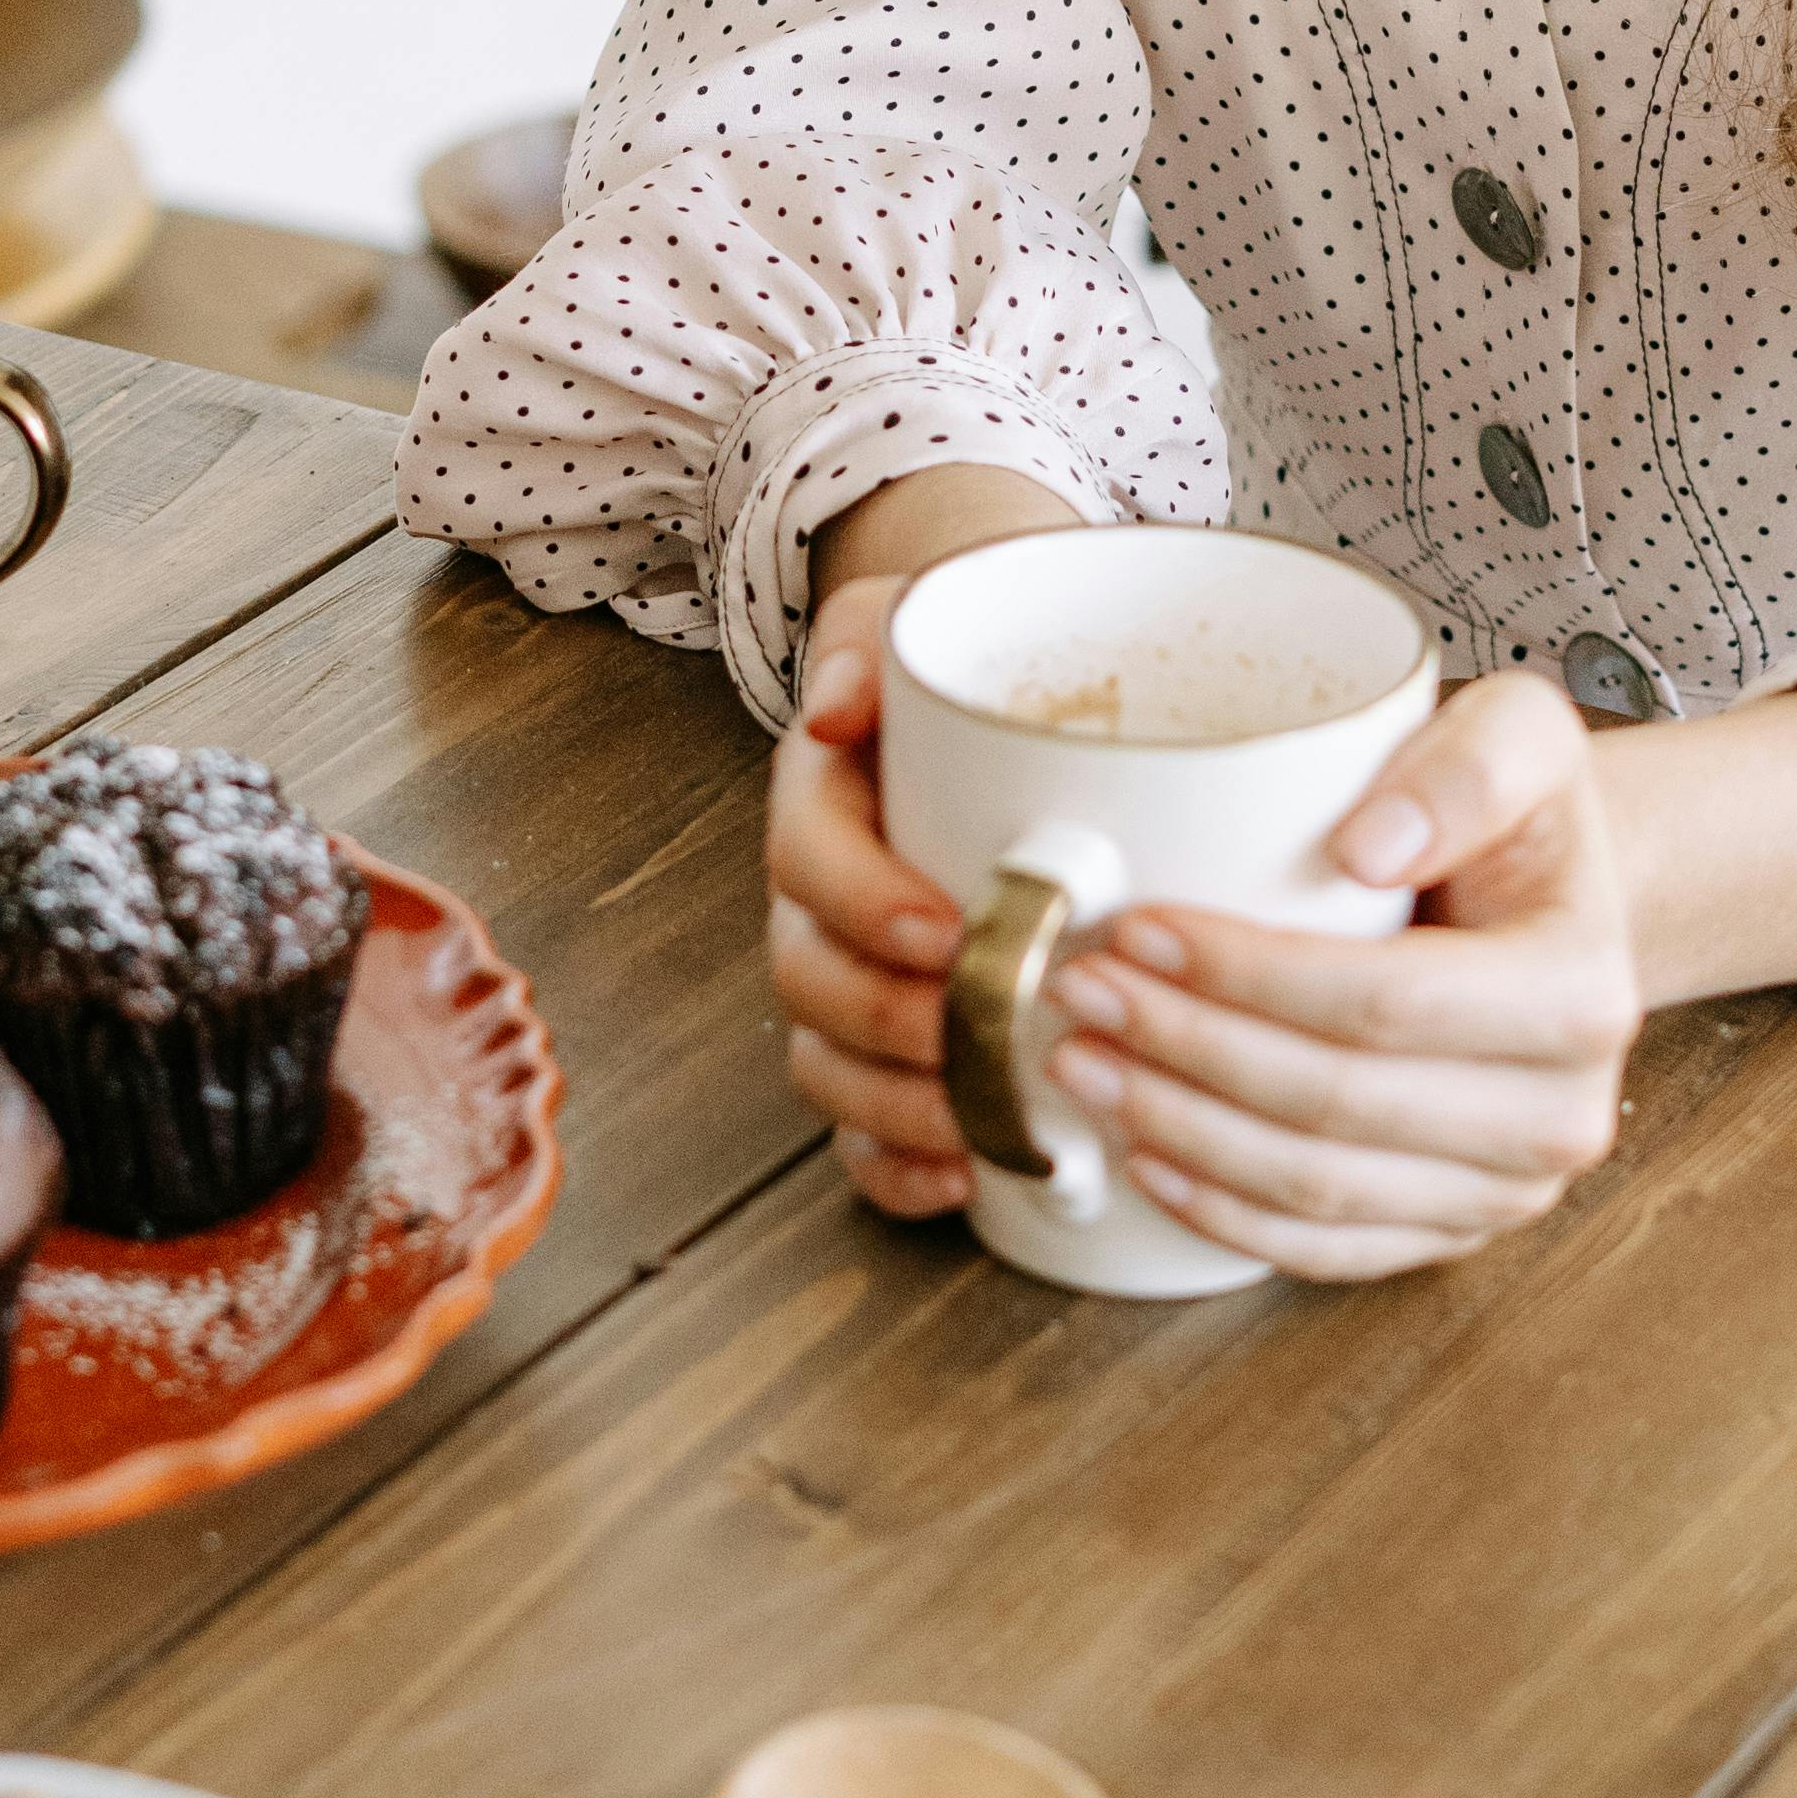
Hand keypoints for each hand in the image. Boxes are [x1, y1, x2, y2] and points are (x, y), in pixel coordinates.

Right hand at [767, 574, 977, 1219]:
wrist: (991, 683)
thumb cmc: (964, 655)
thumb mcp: (913, 615)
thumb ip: (870, 642)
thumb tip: (838, 702)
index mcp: (822, 798)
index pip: (807, 857)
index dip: (862, 903)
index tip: (942, 928)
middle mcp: (819, 897)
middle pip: (806, 978)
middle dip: (883, 1022)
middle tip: (973, 1036)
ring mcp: (847, 973)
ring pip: (825, 1063)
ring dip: (891, 1106)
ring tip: (977, 1126)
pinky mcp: (888, 1039)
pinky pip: (860, 1126)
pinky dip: (896, 1167)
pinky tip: (964, 1182)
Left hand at [1048, 671, 1638, 1278]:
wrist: (1546, 902)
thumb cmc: (1518, 813)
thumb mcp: (1518, 733)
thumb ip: (1466, 767)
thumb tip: (1368, 847)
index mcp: (1579, 991)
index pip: (1383, 1001)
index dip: (1246, 974)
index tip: (1139, 929)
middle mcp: (1558, 1113)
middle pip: (1334, 1104)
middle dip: (1185, 1050)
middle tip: (1078, 993)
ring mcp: (1508, 1190)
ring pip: (1317, 1188)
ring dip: (1183, 1132)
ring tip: (1082, 1065)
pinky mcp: (1454, 1230)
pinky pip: (1330, 1251)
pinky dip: (1226, 1213)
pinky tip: (1146, 1160)